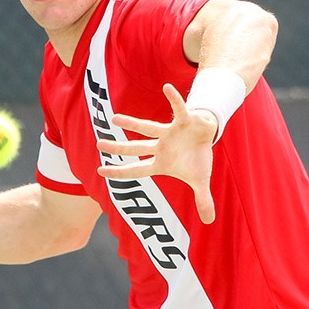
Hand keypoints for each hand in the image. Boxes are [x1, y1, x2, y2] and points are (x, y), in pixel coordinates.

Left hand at [96, 83, 217, 223]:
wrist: (207, 135)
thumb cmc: (197, 157)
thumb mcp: (201, 181)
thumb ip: (202, 199)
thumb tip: (210, 221)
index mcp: (162, 162)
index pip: (137, 169)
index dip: (120, 172)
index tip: (100, 171)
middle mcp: (161, 146)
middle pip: (135, 148)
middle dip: (118, 148)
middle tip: (98, 144)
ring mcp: (169, 132)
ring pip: (148, 127)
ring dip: (132, 124)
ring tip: (114, 118)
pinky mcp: (183, 120)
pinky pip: (178, 108)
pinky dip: (174, 99)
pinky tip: (166, 88)